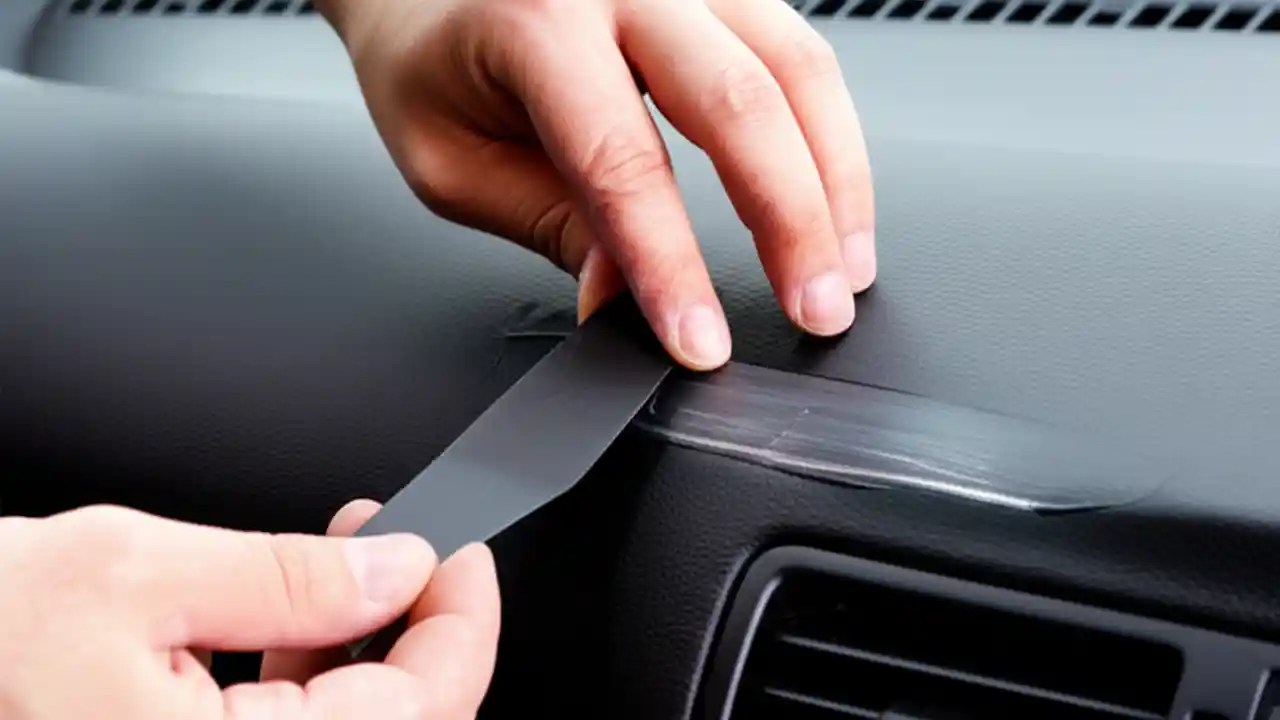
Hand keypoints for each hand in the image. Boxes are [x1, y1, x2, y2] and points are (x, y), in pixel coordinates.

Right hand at [0, 502, 499, 718]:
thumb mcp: (130, 577)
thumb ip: (282, 578)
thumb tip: (398, 566)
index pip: (422, 711)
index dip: (463, 624)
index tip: (463, 552)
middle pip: (394, 719)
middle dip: (413, 622)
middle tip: (401, 541)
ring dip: (361, 639)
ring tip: (346, 558)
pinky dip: (304, 667)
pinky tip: (287, 615)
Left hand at [318, 0, 875, 369]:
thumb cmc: (426, 59)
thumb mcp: (452, 161)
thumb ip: (549, 224)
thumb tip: (624, 302)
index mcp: (536, 20)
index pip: (625, 163)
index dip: (673, 265)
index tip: (701, 341)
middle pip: (743, 104)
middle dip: (794, 224)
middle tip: (816, 312)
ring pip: (799, 70)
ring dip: (835, 180)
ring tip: (843, 270)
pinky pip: (799, 53)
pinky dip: (827, 135)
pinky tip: (832, 199)